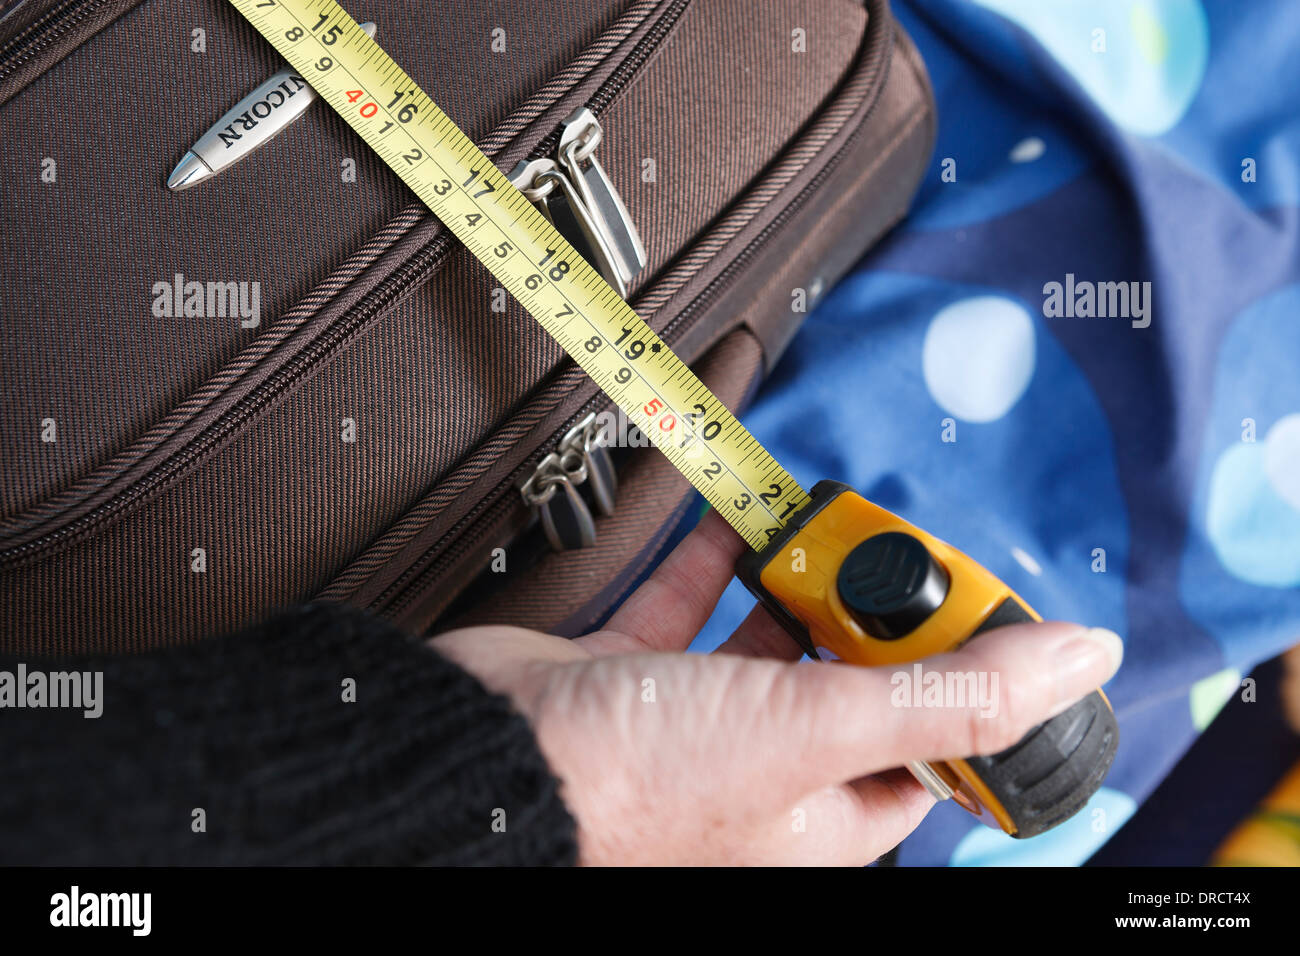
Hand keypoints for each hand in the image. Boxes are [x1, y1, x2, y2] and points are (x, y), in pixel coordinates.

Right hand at [432, 510, 1122, 864]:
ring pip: (775, 637)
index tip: (979, 610)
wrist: (483, 753)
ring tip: (830, 529)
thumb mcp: (822, 730)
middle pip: (853, 679)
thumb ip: (953, 694)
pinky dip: (719, 557)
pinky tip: (744, 516)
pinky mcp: (637, 671)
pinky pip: (693, 603)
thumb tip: (1080, 664)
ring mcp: (697, 720)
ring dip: (802, 579)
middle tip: (895, 552)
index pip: (931, 747)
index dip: (964, 680)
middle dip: (876, 612)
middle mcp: (764, 772)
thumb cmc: (633, 784)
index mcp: (823, 816)